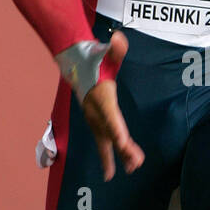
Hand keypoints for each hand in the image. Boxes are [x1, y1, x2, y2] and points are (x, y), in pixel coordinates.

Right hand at [79, 30, 144, 179]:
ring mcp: (92, 118)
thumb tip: (118, 39)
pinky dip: (109, 156)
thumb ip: (115, 47)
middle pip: (109, 133)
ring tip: (132, 170)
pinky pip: (103, 142)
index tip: (124, 143)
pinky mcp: (94, 122)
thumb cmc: (93, 58)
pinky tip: (114, 171)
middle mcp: (95, 111)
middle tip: (136, 164)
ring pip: (106, 142)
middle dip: (123, 149)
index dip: (117, 129)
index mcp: (100, 96)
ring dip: (118, 157)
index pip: (109, 114)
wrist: (74, 62)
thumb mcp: (105, 51)